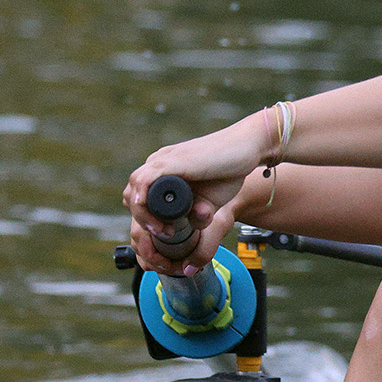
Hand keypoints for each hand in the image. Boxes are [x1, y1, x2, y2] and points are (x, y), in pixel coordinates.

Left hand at [122, 113, 269, 273]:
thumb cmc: (231, 170)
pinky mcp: (172, 160)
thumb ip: (199, 215)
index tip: (165, 235)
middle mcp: (159, 164)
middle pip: (133, 195)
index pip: (139, 197)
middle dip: (142, 221)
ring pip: (135, 189)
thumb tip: (194, 227)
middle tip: (165, 235)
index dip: (146, 220)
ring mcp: (163, 160)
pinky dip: (142, 197)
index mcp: (164, 172)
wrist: (249, 147)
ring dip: (143, 215)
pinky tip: (148, 211)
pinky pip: (144, 179)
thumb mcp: (211, 201)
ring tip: (164, 230)